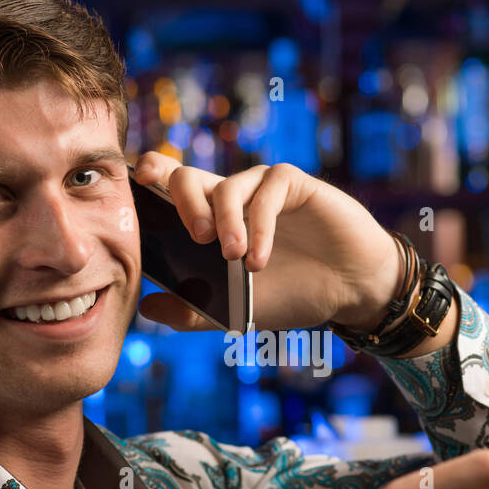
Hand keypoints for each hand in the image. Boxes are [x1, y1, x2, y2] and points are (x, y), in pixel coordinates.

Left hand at [130, 153, 401, 333]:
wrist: (351, 291)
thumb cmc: (294, 296)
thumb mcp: (236, 310)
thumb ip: (193, 311)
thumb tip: (145, 307)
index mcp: (210, 219)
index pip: (168, 186)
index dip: (148, 178)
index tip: (137, 187)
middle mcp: (231, 197)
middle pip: (187, 176)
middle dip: (184, 203)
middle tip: (197, 239)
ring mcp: (261, 188)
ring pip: (227, 186)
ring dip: (227, 222)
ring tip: (236, 260)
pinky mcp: (293, 184)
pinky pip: (266, 192)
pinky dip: (259, 227)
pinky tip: (260, 259)